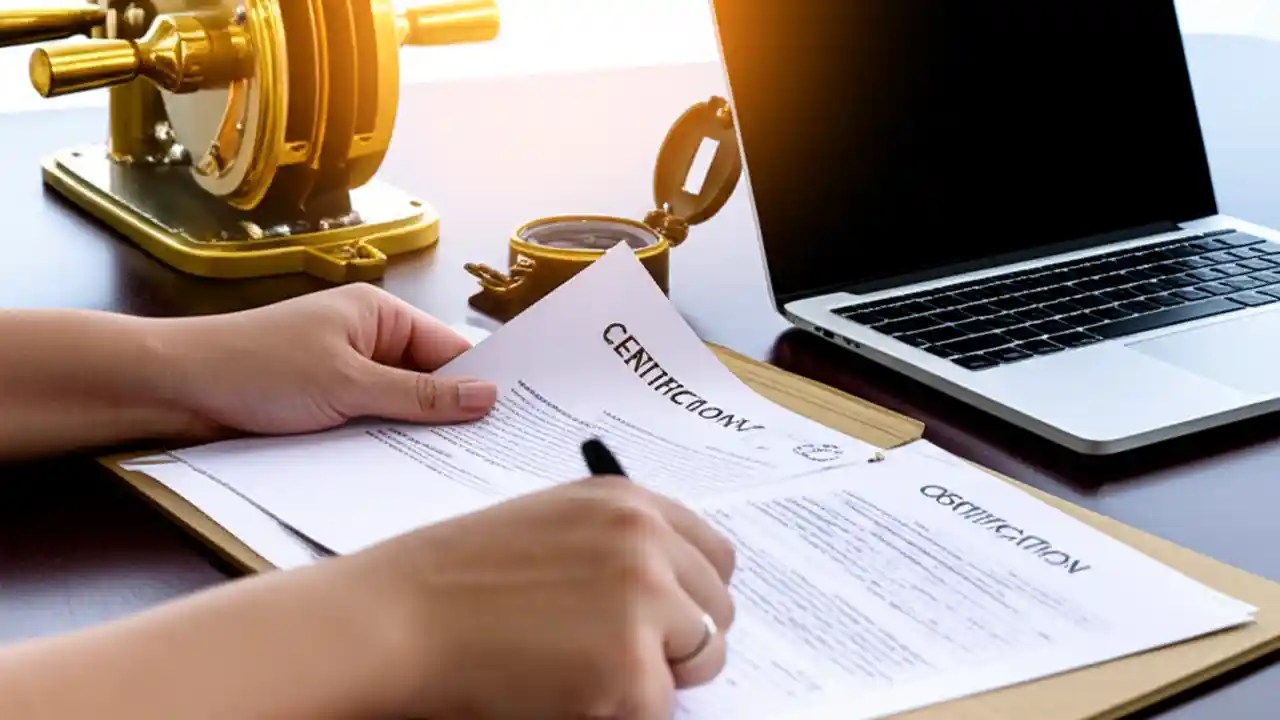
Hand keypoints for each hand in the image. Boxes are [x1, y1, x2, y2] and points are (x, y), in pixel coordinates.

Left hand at [159, 284, 497, 437]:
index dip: (477, 383)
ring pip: (398, 406)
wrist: (178, 388)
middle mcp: (366, 339)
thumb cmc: (257, 367)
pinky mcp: (324, 402)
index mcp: (378, 315)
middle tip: (487, 453)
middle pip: (427, 380)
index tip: (509, 420)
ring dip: (412, 433)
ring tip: (451, 467)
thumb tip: (486, 396)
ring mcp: (345, 371)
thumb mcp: (348, 385)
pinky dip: (382, 441)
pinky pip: (369, 422)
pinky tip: (400, 468)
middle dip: (448, 414)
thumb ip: (419, 396)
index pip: (448, 349)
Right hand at [343, 475, 736, 719]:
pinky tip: (564, 692)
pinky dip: (620, 712)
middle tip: (618, 655)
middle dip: (679, 640)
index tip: (670, 618)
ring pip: (703, 658)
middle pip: (717, 609)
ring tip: (586, 671)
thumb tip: (673, 592)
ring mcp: (644, 604)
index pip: (714, 555)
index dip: (692, 594)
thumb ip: (619, 545)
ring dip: (657, 675)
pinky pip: (658, 707)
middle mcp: (647, 543)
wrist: (399, 618)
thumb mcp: (551, 525)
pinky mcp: (631, 671)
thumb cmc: (455, 578)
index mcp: (629, 503)